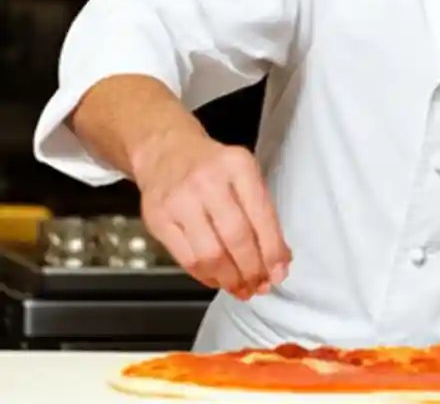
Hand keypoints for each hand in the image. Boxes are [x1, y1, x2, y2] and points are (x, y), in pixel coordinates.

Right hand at [134, 136, 290, 299]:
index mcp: (238, 166)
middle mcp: (207, 181)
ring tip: (242, 288)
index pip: (261, 216)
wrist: (166, 151)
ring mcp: (179, 201)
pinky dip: (206, 275)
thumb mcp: (244, 175)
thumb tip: (279, 260)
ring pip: (210, 254)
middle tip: (261, 286)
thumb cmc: (213, 168)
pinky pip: (186, 259)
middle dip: (252, 269)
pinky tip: (218, 279)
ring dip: (230, 278)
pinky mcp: (157, 220)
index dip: (272, 251)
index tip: (280, 272)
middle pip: (236, 237)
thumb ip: (262, 213)